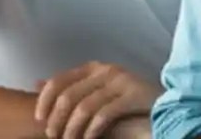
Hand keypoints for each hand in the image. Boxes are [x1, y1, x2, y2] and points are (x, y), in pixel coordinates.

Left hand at [34, 61, 160, 138]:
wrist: (163, 104)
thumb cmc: (124, 101)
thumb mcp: (95, 90)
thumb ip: (69, 87)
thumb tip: (36, 83)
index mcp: (92, 68)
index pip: (58, 81)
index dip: (44, 101)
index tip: (39, 120)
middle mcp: (104, 70)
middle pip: (68, 95)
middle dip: (56, 120)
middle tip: (53, 136)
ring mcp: (119, 81)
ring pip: (84, 107)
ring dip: (72, 129)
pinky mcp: (132, 94)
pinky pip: (104, 114)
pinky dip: (92, 130)